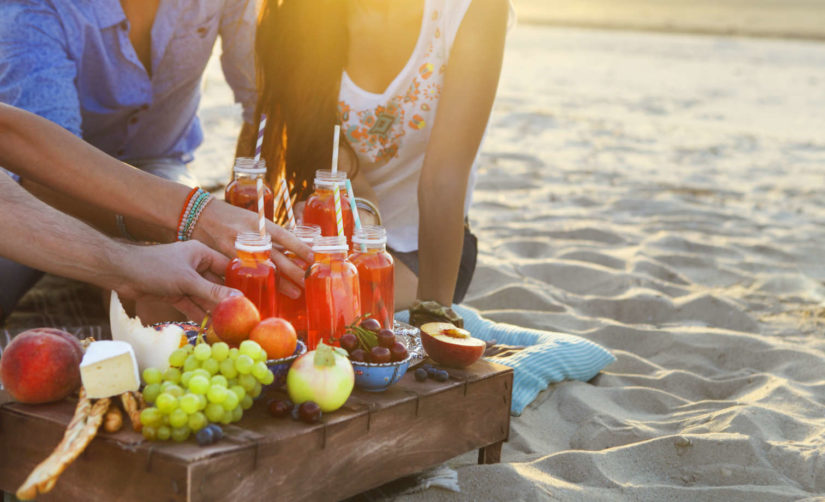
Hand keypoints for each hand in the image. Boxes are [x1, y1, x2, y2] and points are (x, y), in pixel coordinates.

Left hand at [111, 240, 241, 320]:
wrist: (120, 273)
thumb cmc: (154, 268)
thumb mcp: (188, 281)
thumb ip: (213, 292)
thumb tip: (238, 299)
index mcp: (201, 253)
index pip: (227, 266)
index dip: (240, 280)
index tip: (254, 294)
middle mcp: (195, 265)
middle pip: (216, 284)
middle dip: (227, 299)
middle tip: (243, 314)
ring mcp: (185, 280)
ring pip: (204, 296)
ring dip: (213, 309)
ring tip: (229, 324)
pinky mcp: (174, 292)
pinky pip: (191, 304)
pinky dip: (199, 313)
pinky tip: (210, 326)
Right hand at [192, 199, 312, 297]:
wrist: (199, 214)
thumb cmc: (231, 218)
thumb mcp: (252, 220)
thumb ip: (269, 234)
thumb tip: (292, 250)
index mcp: (261, 223)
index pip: (285, 236)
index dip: (300, 248)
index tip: (314, 259)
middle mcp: (251, 236)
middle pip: (278, 256)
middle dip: (296, 271)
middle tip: (310, 282)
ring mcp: (238, 248)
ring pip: (263, 268)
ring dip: (282, 282)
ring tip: (297, 292)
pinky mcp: (226, 259)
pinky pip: (245, 274)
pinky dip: (258, 284)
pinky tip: (268, 293)